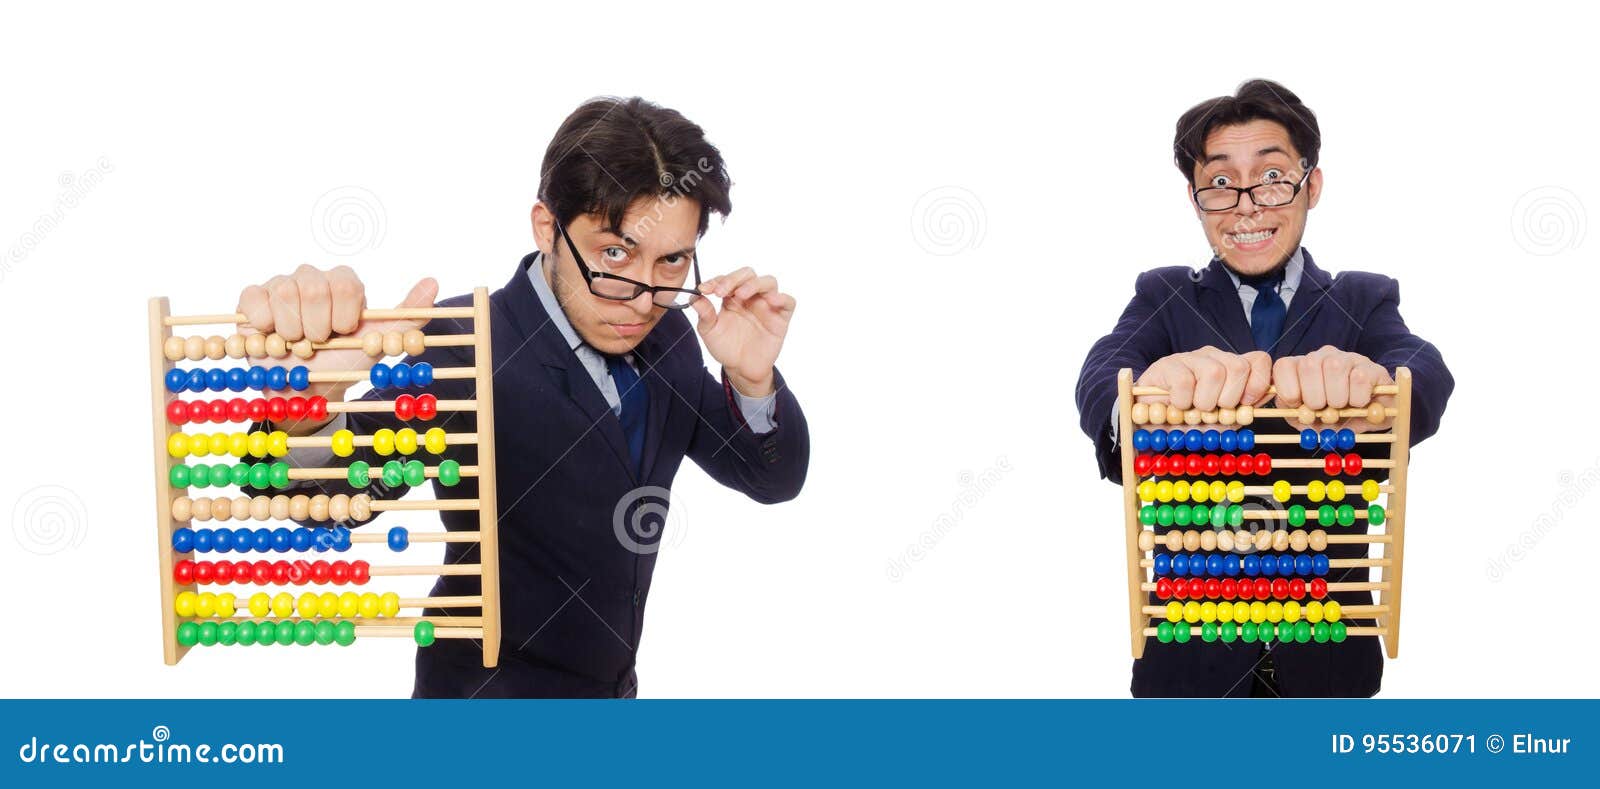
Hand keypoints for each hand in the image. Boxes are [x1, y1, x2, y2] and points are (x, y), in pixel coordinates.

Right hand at [237, 264, 438, 420]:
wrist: (305, 389)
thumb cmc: (343, 362)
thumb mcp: (378, 344)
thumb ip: (407, 317)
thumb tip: (434, 283)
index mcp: (344, 282)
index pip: (346, 284)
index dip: (343, 317)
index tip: (341, 335)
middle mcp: (312, 276)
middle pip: (315, 286)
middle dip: (317, 327)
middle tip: (316, 343)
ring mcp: (280, 284)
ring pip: (285, 294)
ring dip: (291, 331)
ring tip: (295, 344)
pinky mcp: (251, 298)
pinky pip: (255, 299)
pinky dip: (264, 325)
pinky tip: (270, 337)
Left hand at [690, 267, 794, 396]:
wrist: (741, 369)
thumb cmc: (726, 347)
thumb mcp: (709, 331)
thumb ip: (704, 314)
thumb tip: (693, 296)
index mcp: (732, 297)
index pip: (726, 279)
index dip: (715, 281)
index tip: (704, 289)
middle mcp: (751, 297)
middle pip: (748, 274)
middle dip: (734, 279)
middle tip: (721, 291)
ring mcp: (767, 305)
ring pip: (769, 282)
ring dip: (754, 284)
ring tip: (742, 295)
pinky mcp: (781, 317)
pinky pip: (788, 302)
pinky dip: (782, 298)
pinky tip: (772, 300)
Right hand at [1135, 346, 1272, 411]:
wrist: (1153, 425)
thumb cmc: (1191, 421)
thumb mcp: (1224, 417)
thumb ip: (1245, 406)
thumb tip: (1268, 394)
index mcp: (1230, 366)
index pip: (1260, 360)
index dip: (1258, 383)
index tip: (1246, 404)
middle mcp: (1213, 357)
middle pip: (1239, 367)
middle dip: (1230, 398)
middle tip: (1214, 411)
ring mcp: (1189, 358)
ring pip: (1215, 372)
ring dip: (1205, 402)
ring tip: (1194, 411)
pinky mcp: (1167, 365)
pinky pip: (1185, 382)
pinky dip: (1183, 402)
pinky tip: (1177, 406)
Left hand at [1272, 345, 1393, 432]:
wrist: (1369, 420)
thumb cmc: (1334, 419)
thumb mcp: (1308, 420)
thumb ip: (1294, 414)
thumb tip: (1290, 405)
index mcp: (1302, 367)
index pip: (1284, 365)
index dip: (1287, 388)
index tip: (1296, 406)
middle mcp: (1323, 357)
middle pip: (1309, 364)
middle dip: (1313, 396)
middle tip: (1322, 410)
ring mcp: (1349, 358)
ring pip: (1334, 367)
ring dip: (1336, 397)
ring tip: (1341, 407)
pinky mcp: (1372, 367)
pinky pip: (1360, 378)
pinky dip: (1357, 398)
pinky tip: (1359, 403)